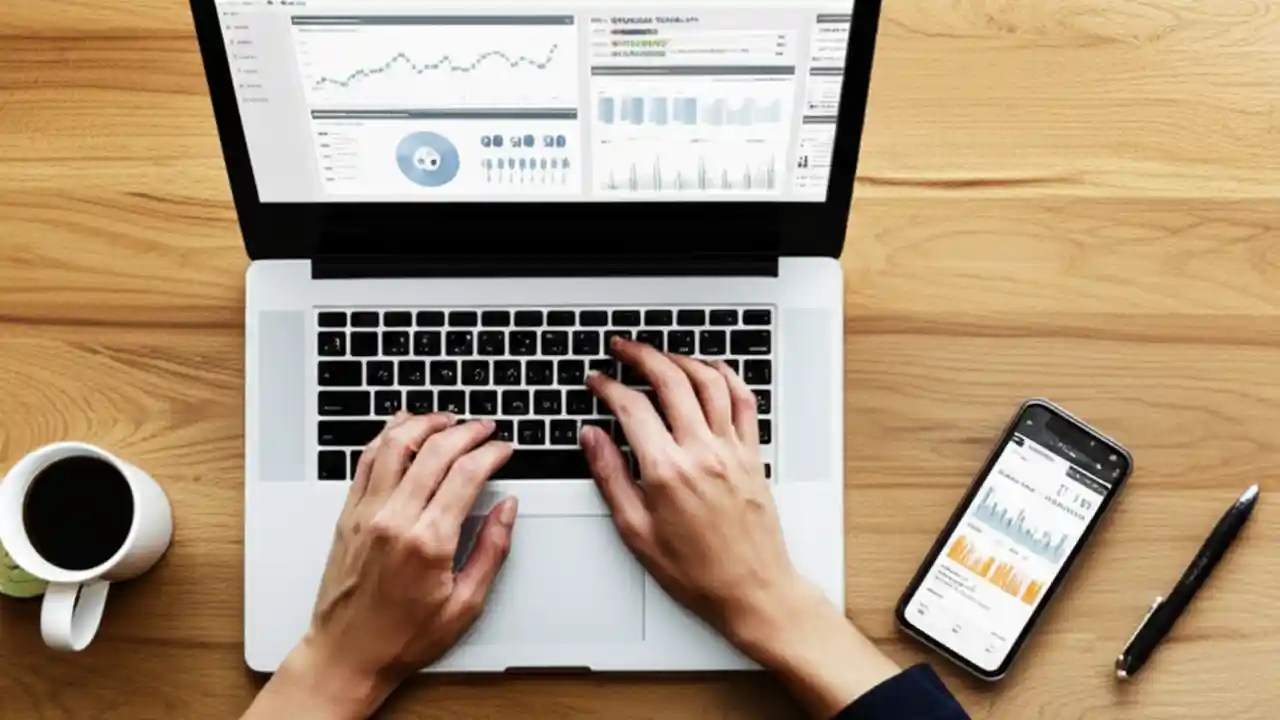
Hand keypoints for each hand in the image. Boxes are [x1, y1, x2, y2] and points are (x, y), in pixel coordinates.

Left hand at [243, 413, 517, 719]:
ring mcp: (366, 513)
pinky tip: (402, 428)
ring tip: (446, 419)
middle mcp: (394, 520)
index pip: (467, 475)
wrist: (346, 654)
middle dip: (466, 431)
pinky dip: (387, 436)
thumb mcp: (465, 604)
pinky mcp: (348, 514)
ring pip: (396, 445)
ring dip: (425, 423)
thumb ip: (491, 550)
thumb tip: (507, 509)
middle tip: (484, 427)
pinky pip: (367, 460)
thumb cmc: (402, 637)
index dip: (491, 452)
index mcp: (427, 542)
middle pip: (435, 451)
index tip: (504, 448)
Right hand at [583, 338, 898, 716]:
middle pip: (670, 381)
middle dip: (641, 356)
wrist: (752, 590)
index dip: (609, 387)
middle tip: (622, 348)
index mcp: (667, 472)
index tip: (597, 380)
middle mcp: (702, 453)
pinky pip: (743, 401)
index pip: (632, 408)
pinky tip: (711, 369)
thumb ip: (611, 477)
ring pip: (708, 382)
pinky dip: (726, 376)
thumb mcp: (636, 531)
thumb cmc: (696, 572)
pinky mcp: (753, 454)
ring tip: (659, 354)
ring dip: (680, 359)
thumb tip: (592, 439)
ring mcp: (732, 450)